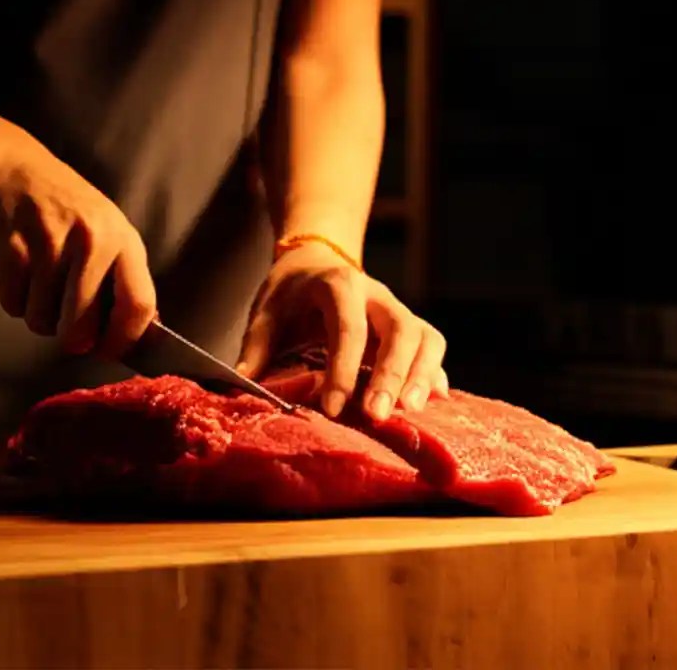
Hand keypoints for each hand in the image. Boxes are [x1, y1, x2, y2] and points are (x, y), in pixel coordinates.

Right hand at [0, 124, 155, 356]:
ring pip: (43, 322)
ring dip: (41, 317)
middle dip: (74, 340)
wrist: (14, 168)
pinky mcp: (12, 250)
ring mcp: (49, 245)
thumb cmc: (69, 212)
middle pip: (82, 327)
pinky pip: (13, 306)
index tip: (110, 350)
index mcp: (123, 241)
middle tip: (69, 329)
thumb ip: (125, 281)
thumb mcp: (110, 234)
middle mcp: (91, 242)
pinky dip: (15, 301)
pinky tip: (22, 274)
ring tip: (44, 285)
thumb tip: (146, 336)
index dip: (124, 340)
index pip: (138, 306)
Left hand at [237, 241, 448, 420]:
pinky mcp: (412, 328)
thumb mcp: (267, 312)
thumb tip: (242, 384)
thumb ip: (256, 348)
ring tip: (411, 412)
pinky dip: (433, 374)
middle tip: (378, 416)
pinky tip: (433, 401)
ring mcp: (399, 310)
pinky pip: (432, 348)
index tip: (331, 407)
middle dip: (392, 375)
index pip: (348, 327)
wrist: (317, 261)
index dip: (342, 369)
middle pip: (399, 330)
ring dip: (421, 375)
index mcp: (339, 285)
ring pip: (426, 337)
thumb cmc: (291, 293)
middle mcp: (377, 295)